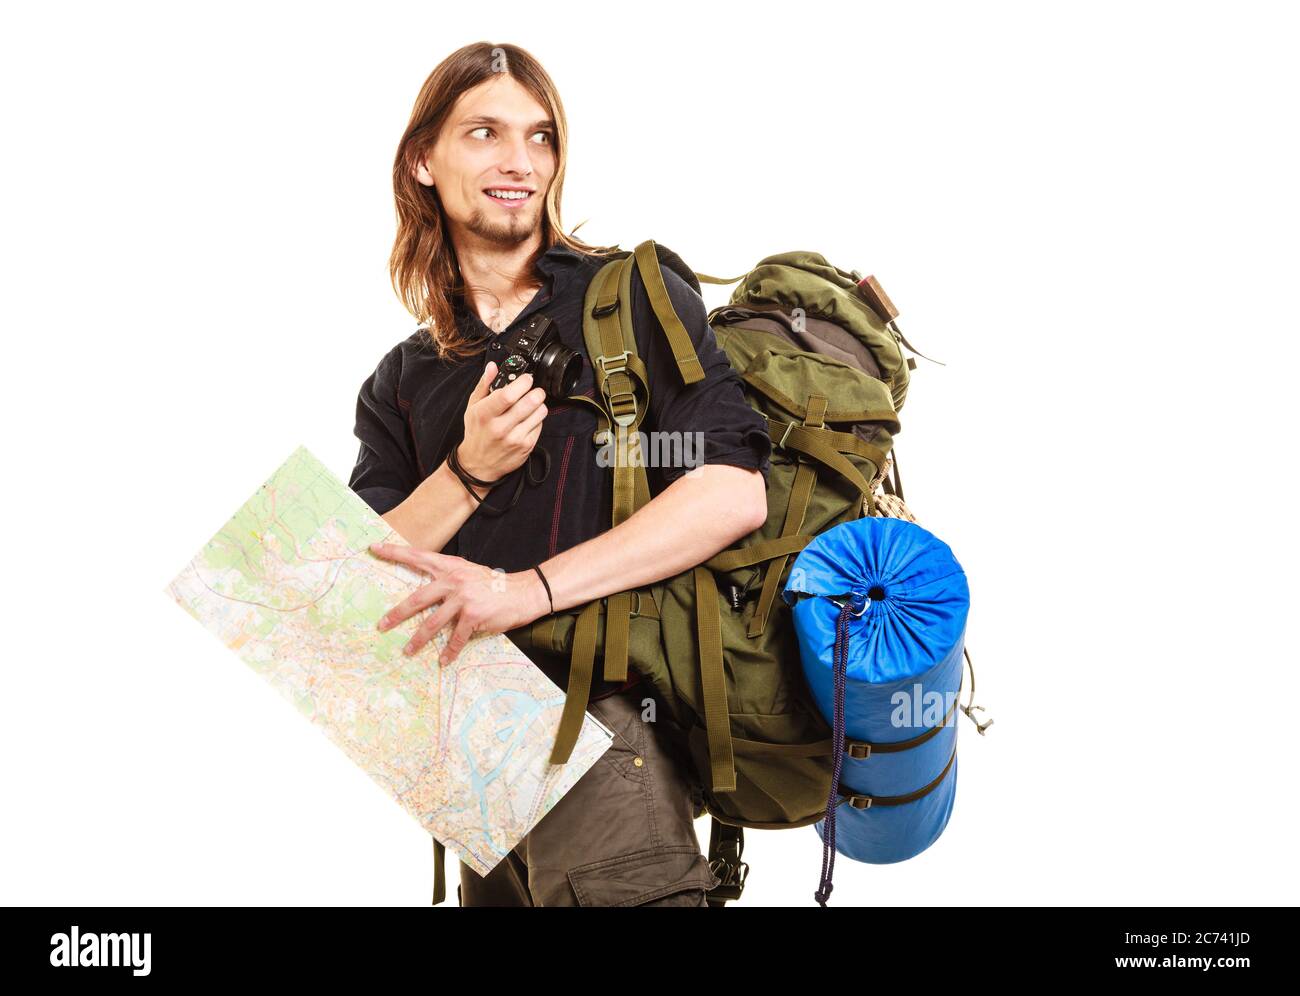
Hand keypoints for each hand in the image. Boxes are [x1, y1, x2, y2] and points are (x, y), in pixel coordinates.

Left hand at [368, 542, 549, 663]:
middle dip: (397, 614)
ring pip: (433, 623)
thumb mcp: (469, 572)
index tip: (374, 548)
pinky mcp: (473, 616)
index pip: (418, 556)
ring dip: (418, 640)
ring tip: (408, 651)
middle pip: (417, 598)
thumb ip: (448, 577)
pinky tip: (444, 660)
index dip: (395, 551)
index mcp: (450, 567)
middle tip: (382, 625)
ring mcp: (463, 598)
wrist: (523, 592)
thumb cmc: (494, 585)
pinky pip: (456, 637)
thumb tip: (425, 591)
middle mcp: (454, 580)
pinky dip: (449, 651)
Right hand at [457, 361, 548, 482]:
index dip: (522, 383)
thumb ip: (484, 385)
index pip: (508, 395)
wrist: (478, 464)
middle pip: (529, 402)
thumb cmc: (476, 433)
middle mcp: (500, 428)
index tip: (526, 379)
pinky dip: (537, 418)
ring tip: (530, 404)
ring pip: (539, 412)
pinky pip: (540, 425)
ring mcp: (515, 438)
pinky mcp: (526, 446)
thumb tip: (492, 367)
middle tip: (533, 390)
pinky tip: (527, 419)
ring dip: (538, 404)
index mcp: (485, 414)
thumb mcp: (473, 407)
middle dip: (536, 391)